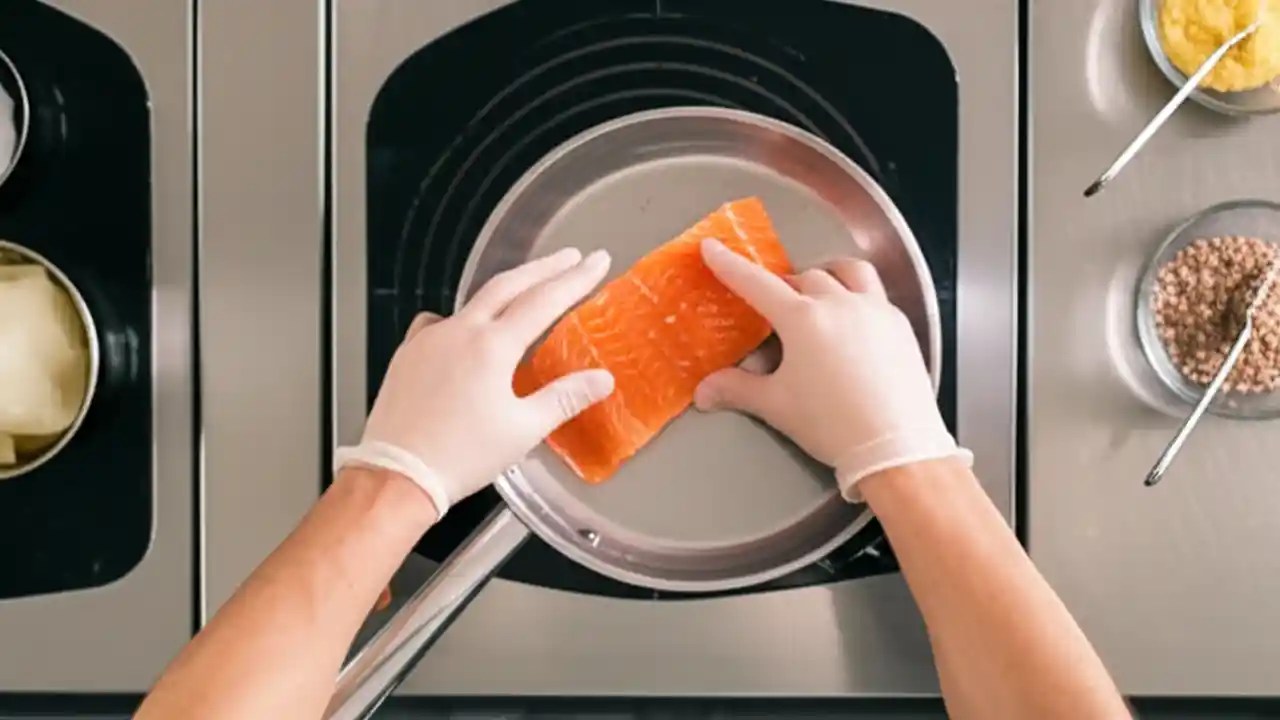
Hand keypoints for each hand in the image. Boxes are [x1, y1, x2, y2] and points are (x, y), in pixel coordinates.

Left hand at [336, 248, 615, 515]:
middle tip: (570, 257)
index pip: (544, 300)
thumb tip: (601, 379)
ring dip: (506, 289)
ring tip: (527, 286)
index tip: (596, 260)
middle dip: (543, 268)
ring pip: (474, 301)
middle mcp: (459, 332)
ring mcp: (429, 339)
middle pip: (509, 284)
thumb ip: (564, 398)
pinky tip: (466, 329)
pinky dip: (463, 318)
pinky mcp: (408, 354)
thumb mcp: (523, 430)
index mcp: (492, 346)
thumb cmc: (460, 457)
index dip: (575, 279)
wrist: (396, 476)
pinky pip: (441, 322)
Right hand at [694, 239, 969, 500]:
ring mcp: (875, 310)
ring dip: (828, 275)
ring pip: (848, 272)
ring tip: (820, 293)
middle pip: (804, 278)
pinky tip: (853, 321)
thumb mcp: (777, 406)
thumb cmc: (832, 424)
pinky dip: (857, 297)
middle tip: (774, 308)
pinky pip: (875, 295)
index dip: (730, 265)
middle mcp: (840, 304)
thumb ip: (738, 390)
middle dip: (784, 286)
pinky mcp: (900, 325)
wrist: (896, 447)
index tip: (714, 248)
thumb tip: (704, 391)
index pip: (757, 283)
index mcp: (803, 319)